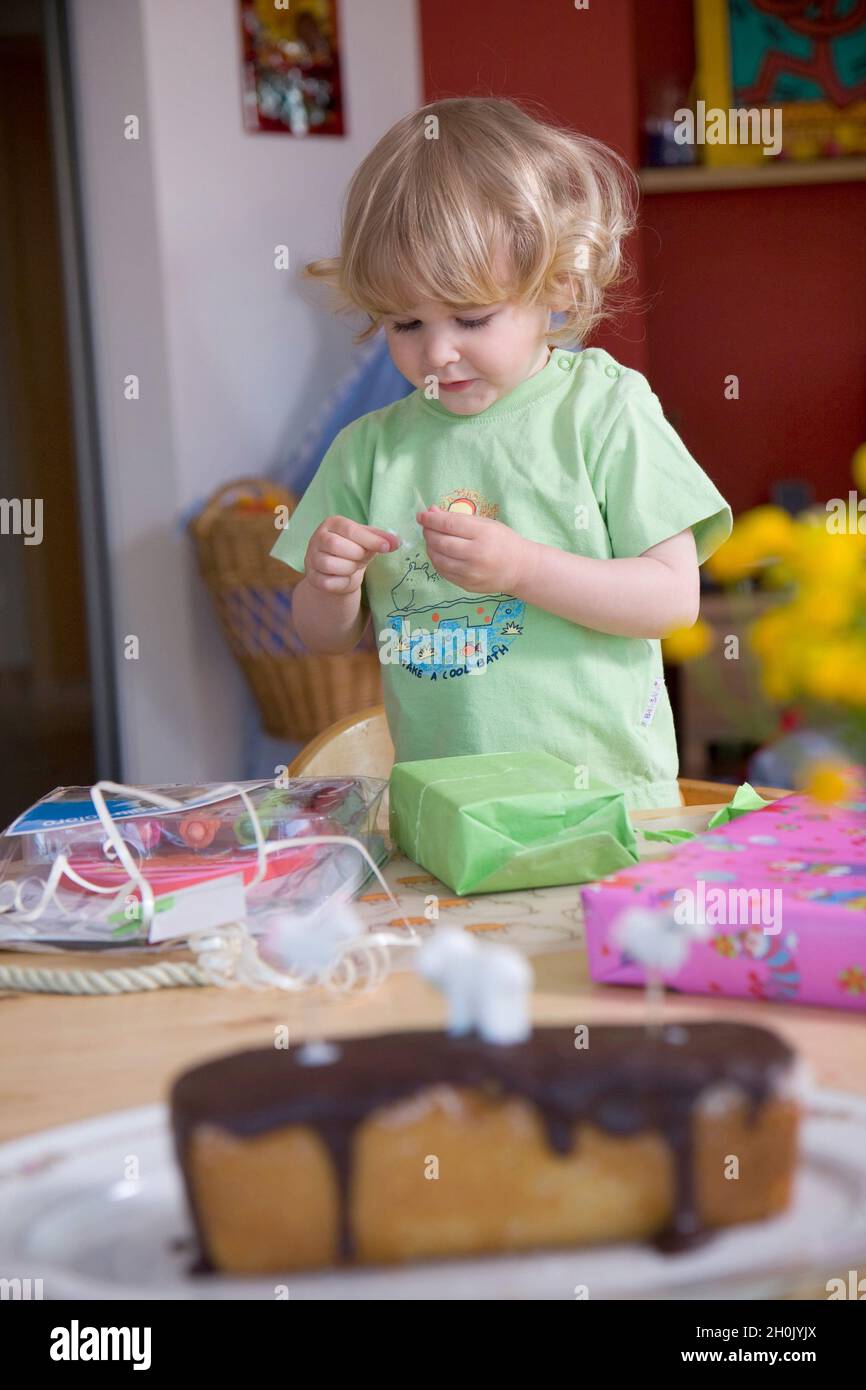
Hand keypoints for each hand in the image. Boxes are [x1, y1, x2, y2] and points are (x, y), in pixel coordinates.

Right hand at [304, 515, 398, 594]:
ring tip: (353, 566)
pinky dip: (342, 582)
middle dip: (357, 554)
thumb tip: (397, 542)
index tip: (387, 547)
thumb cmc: (353, 551)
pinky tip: (345, 578)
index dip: (369, 539)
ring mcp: (312, 558)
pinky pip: (327, 582)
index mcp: (332, 524)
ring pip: (329, 564)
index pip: (349, 529)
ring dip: (349, 568)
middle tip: (363, 558)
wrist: (337, 573)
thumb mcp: (367, 541)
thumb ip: (381, 539)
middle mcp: (317, 538)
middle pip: (336, 545)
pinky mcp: (312, 577)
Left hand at [416, 506, 532, 593]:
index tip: (422, 515)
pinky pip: (443, 572)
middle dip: (428, 532)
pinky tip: (439, 553)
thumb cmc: (503, 542)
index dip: (431, 519)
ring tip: (431, 539)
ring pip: (438, 559)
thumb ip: (458, 518)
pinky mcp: (466, 585)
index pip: (449, 525)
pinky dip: (437, 560)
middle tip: (426, 526)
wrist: (520, 569)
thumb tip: (432, 512)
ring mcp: (470, 573)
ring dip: (430, 547)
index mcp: (483, 534)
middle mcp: (476, 555)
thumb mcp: (486, 524)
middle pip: (441, 542)